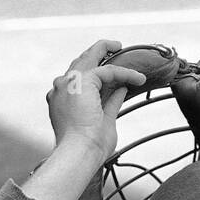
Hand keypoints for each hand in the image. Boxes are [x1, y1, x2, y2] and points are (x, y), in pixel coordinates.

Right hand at [45, 38, 146, 163]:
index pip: (77, 79)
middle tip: (113, 48)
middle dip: (96, 53)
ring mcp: (69, 83)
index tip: (110, 74)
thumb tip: (120, 90)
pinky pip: (108, 70)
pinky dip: (124, 73)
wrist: (79, 152)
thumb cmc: (88, 146)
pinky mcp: (82, 81)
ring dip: (106, 50)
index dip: (94, 73)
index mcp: (62, 99)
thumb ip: (110, 102)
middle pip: (80, 62)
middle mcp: (62, 88)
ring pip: (90, 58)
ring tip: (120, 47)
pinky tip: (138, 78)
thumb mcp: (103, 120)